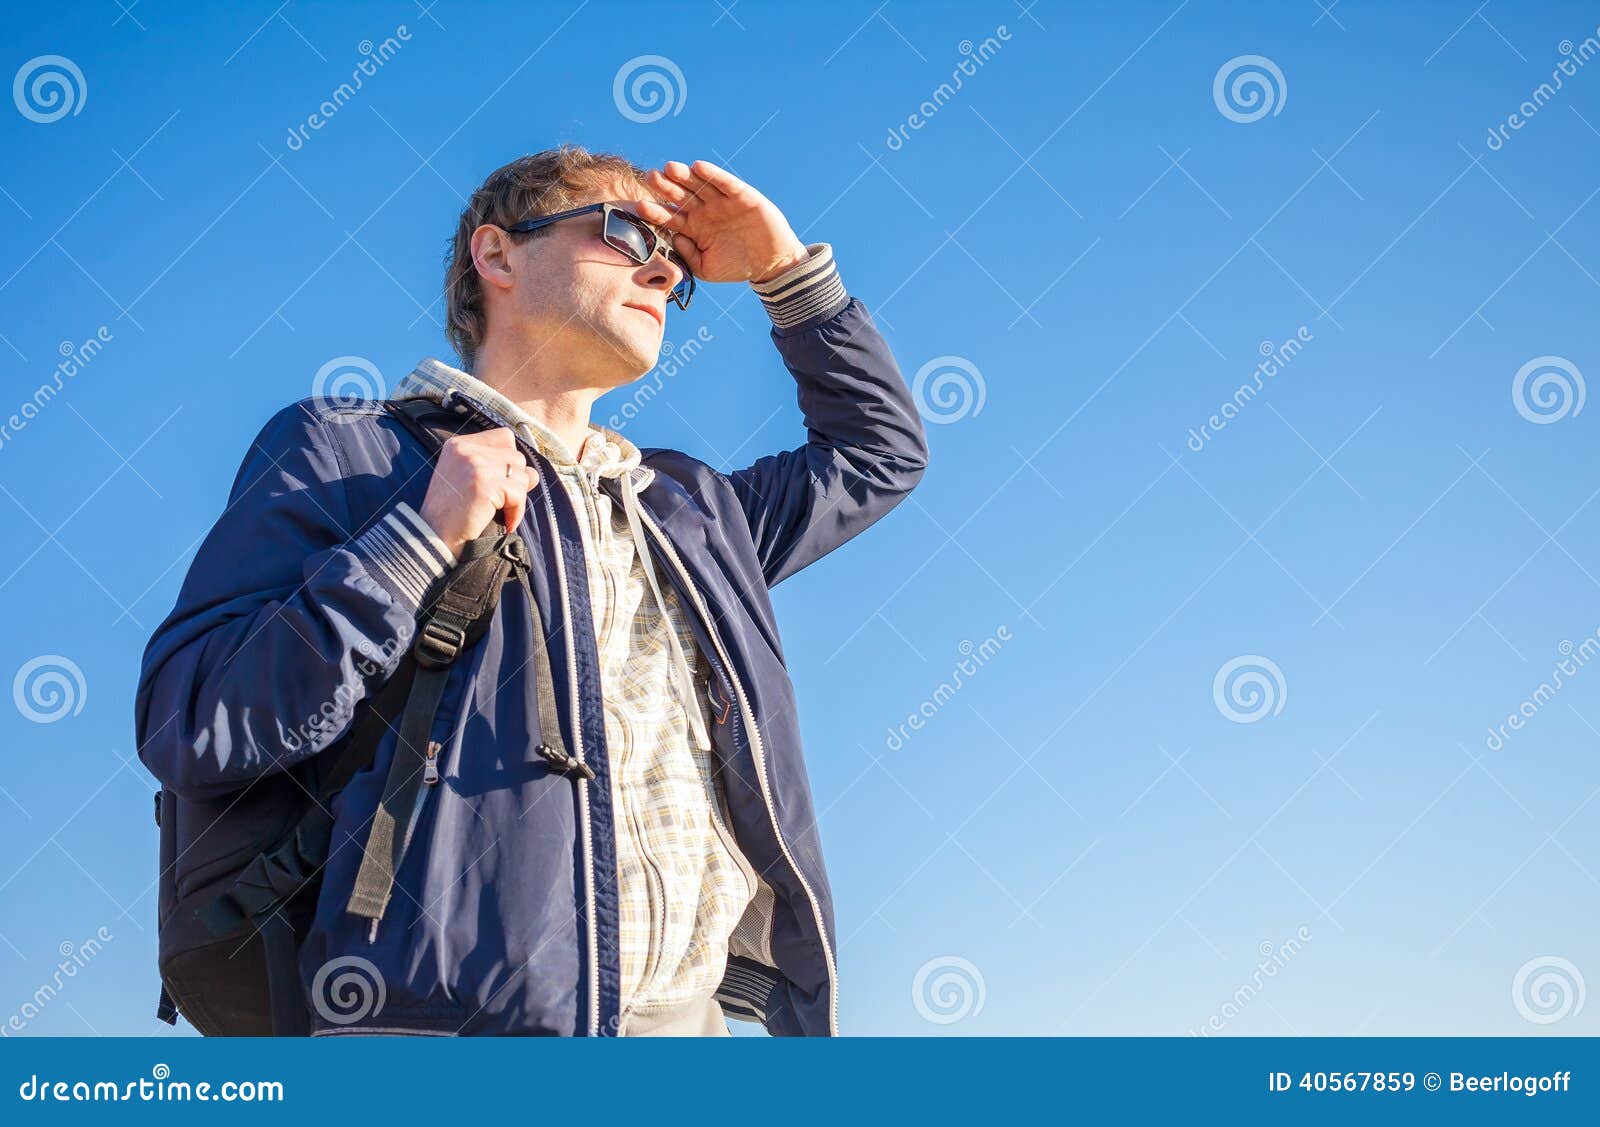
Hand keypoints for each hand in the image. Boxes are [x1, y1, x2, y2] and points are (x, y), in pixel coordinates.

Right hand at [417, 427, 538, 559]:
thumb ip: (493, 467)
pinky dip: (516, 511)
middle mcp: (467, 449)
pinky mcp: (485, 484)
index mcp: (459, 444)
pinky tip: (505, 522)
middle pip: (516, 456)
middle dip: (516, 482)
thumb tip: (533, 474)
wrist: (432, 537)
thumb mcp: (465, 478)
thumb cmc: (451, 513)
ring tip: (500, 512)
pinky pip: (518, 494)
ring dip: (517, 498)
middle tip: (503, 502)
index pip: (504, 437)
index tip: (502, 481)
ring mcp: (476, 464)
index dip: (510, 459)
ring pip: (521, 474)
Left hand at [636, 159, 810, 284]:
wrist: (770, 263)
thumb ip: (688, 257)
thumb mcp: (707, 269)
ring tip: (670, 168)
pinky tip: (699, 167)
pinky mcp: (741, 195)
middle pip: (680, 196)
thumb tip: (673, 239)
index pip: (670, 217)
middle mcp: (705, 211)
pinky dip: (713, 175)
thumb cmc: (736, 267)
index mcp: (693, 227)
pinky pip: (725, 183)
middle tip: (651, 177)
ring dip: (685, 176)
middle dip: (666, 187)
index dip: (656, 211)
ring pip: (700, 185)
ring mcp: (722, 201)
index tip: (640, 206)